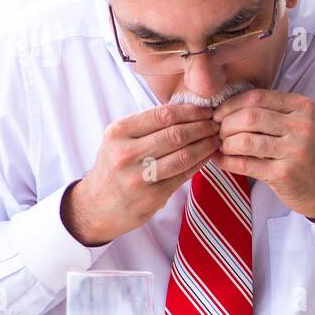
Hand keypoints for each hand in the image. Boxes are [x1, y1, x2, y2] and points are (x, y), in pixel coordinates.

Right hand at [62, 103, 221, 245]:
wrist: (97, 205)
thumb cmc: (115, 166)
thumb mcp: (120, 139)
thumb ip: (147, 125)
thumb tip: (188, 108)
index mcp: (119, 132)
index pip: (163, 115)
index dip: (190, 111)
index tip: (206, 109)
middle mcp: (126, 153)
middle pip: (176, 134)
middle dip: (202, 127)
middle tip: (217, 123)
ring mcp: (139, 177)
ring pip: (183, 155)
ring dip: (206, 145)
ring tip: (216, 138)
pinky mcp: (152, 196)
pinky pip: (184, 175)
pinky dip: (200, 163)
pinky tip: (209, 155)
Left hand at [212, 89, 314, 219]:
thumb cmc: (305, 151)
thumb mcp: (298, 123)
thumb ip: (270, 111)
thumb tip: (225, 107)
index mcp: (303, 107)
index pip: (257, 97)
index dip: (230, 104)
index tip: (218, 114)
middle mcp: (301, 126)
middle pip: (249, 117)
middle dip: (226, 124)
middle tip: (218, 132)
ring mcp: (294, 151)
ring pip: (245, 141)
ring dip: (226, 144)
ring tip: (222, 147)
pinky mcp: (285, 174)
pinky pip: (246, 164)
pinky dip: (227, 162)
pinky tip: (220, 160)